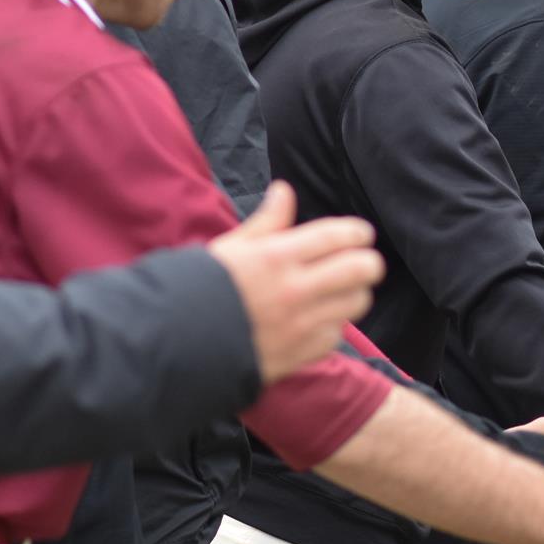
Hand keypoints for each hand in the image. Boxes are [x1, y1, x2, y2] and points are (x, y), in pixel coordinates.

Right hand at [208, 180, 383, 384]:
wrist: (176, 345)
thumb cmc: (199, 290)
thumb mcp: (228, 249)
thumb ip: (265, 222)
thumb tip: (285, 190)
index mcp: (275, 257)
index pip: (339, 235)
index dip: (357, 232)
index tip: (359, 235)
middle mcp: (294, 289)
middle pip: (363, 268)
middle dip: (367, 262)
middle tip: (360, 262)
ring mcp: (302, 324)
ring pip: (358, 301)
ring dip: (353, 293)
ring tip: (338, 291)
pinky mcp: (302, 353)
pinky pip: (337, 333)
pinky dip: (333, 325)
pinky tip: (315, 319)